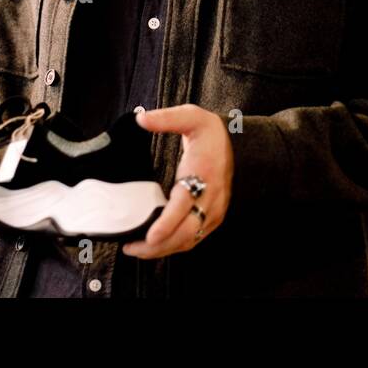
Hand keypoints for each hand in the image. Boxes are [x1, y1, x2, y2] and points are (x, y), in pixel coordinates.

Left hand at [123, 105, 231, 259]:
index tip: (150, 236)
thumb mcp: (190, 116)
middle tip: (131, 248)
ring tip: (137, 250)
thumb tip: (142, 118)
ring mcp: (214, 211)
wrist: (237, 144)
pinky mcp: (213, 218)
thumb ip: (166, 118)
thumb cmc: (210, 132)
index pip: (184, 205)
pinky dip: (174, 246)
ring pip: (189, 240)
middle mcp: (211, 198)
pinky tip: (157, 246)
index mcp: (203, 175)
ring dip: (164, 250)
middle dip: (158, 246)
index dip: (167, 223)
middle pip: (186, 232)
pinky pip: (194, 238)